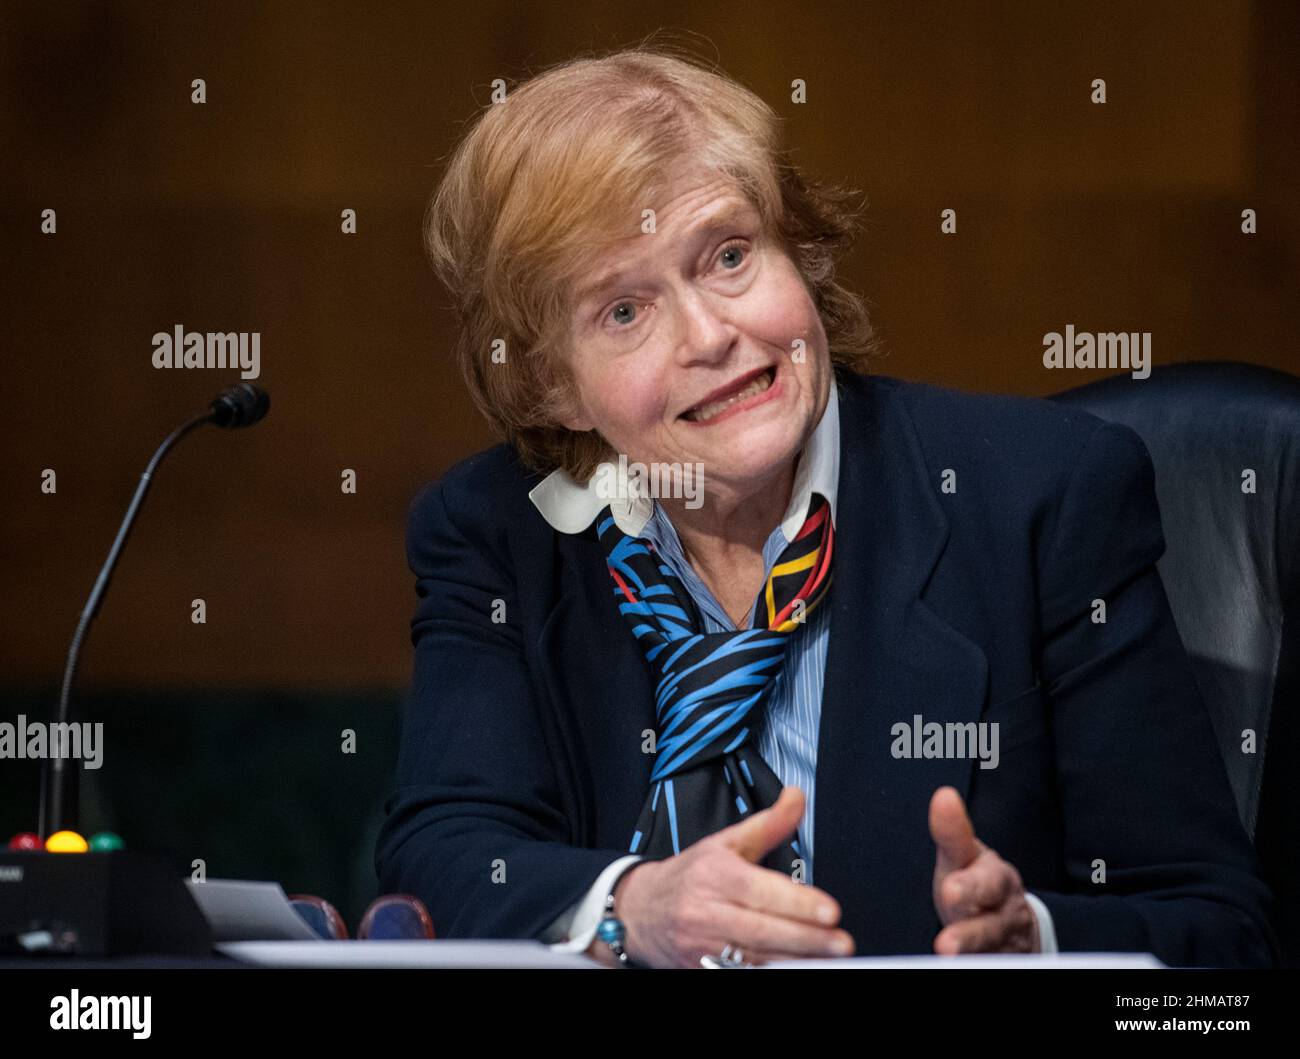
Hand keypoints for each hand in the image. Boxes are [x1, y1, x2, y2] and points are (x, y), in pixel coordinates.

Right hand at [612, 787, 854, 967]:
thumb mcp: (725, 842)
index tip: (830, 910)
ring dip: (793, 960)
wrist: (639, 911)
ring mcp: (701, 946)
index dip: (796, 903)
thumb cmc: (689, 876)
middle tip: (841, 941)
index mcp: (714, 875)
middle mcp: (706, 912)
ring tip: (828, 958)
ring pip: (753, 958)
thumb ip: (768, 824)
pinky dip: (766, 970)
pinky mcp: (699, 970)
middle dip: (806, 938)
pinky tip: (793, 967)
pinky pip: (738, 974)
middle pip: (761, 930)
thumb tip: (796, 798)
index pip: (759, 891)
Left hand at [929, 785, 1039, 954]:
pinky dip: (978, 964)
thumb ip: (953, 833)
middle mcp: (1005, 911)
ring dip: (971, 949)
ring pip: (992, 946)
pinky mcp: (1002, 958)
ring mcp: (1005, 940)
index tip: (952, 890)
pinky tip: (959, 966)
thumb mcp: (963, 857)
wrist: (1012, 922)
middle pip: (991, 922)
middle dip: (971, 928)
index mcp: (995, 879)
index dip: (971, 887)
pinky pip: (994, 961)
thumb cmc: (977, 883)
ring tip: (946, 952)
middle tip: (947, 930)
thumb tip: (943, 795)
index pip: (987, 881)